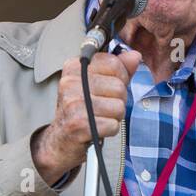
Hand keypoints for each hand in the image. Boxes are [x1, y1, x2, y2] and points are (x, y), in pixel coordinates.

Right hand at [32, 49, 138, 182]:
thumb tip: (135, 56)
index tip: (108, 88)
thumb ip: (118, 69)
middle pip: (119, 86)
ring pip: (118, 106)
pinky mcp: (78, 124)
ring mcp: (73, 103)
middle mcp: (70, 82)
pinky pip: (113, 125)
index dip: (120, 78)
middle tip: (103, 107)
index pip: (114, 63)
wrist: (60, 139)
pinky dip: (110, 130)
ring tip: (100, 118)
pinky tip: (97, 128)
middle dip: (118, 100)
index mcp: (75, 67)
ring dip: (115, 116)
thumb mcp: (97, 84)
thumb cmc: (82, 109)